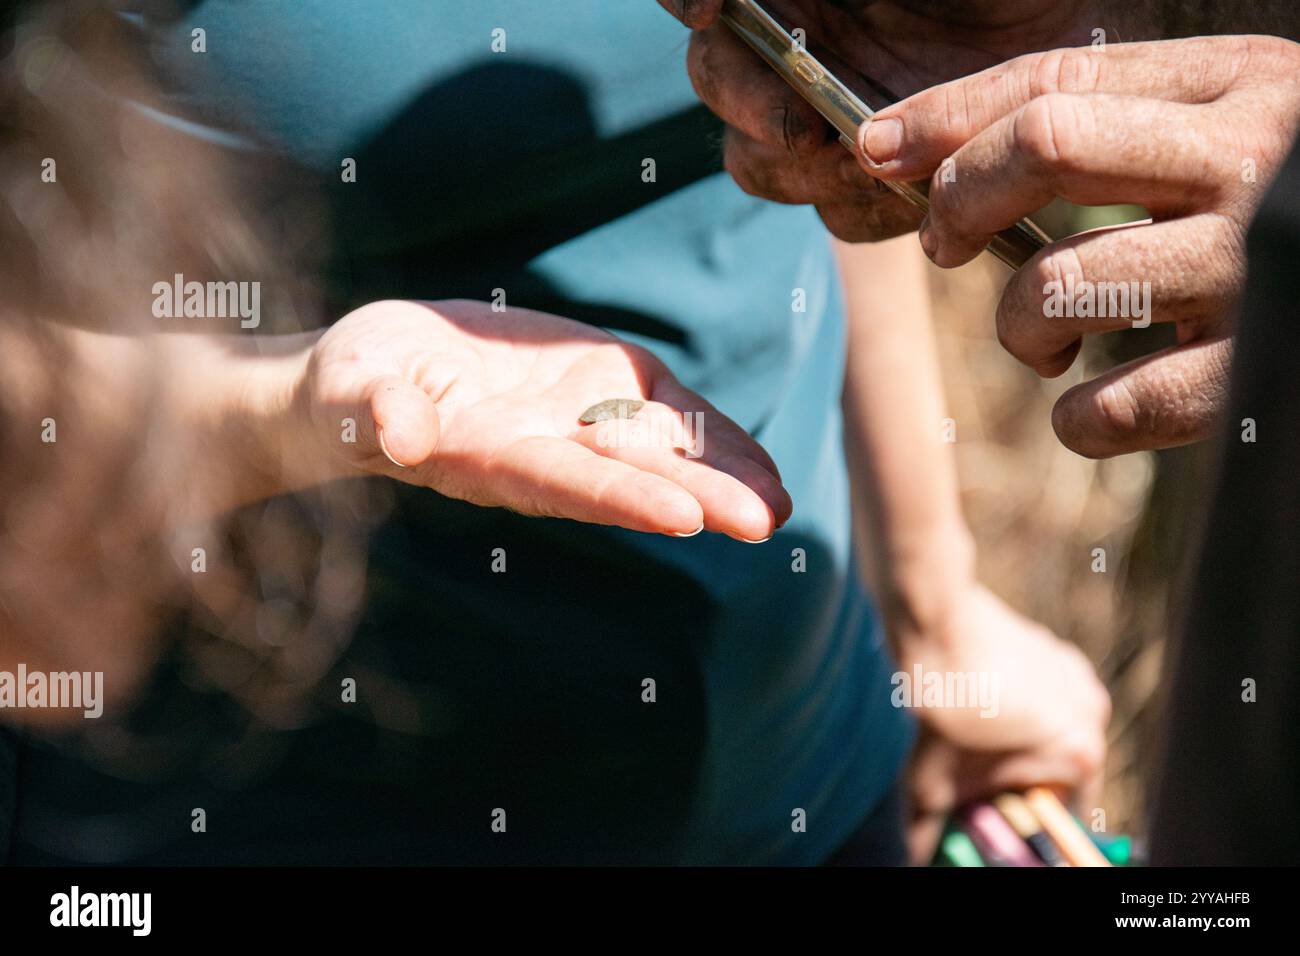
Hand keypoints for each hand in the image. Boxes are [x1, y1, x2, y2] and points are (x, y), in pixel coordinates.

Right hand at [292, 299, 790, 538]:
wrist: (383, 371)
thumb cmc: (349, 387)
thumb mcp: (350, 389)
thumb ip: (373, 410)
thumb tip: (394, 431)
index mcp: (489, 456)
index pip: (563, 480)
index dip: (620, 496)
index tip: (683, 516)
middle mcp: (546, 451)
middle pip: (630, 478)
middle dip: (698, 498)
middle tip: (766, 523)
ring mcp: (576, 424)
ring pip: (660, 453)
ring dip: (722, 479)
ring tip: (780, 505)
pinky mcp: (596, 389)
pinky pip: (663, 417)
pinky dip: (712, 439)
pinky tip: (760, 467)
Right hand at [655, 0, 1115, 239]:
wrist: (1131, 21)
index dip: (696, 3)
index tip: (719, 7)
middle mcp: (813, 44)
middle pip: (719, 84)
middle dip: (748, 102)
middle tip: (799, 120)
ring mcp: (850, 115)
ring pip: (768, 164)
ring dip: (800, 168)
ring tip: (863, 160)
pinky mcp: (902, 179)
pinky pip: (848, 214)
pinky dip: (868, 211)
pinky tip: (915, 196)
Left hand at [863, 36, 1299, 455]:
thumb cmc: (1281, 201)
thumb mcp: (1215, 124)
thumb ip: (1096, 119)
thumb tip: (898, 145)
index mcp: (1236, 85)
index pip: (1053, 83)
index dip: (945, 120)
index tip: (876, 149)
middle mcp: (1248, 163)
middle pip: (1044, 149)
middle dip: (959, 199)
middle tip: (944, 243)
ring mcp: (1252, 270)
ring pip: (1058, 285)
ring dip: (1017, 325)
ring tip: (1044, 340)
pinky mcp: (1254, 373)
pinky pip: (1112, 406)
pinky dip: (1075, 419)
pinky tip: (1091, 404)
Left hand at [895, 582, 1109, 862]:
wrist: (928, 615)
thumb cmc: (938, 699)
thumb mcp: (931, 778)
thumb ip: (931, 827)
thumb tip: (913, 854)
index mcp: (1080, 753)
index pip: (1061, 812)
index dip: (1019, 821)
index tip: (986, 821)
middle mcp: (1092, 712)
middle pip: (1054, 767)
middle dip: (1012, 779)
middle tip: (966, 781)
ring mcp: (1075, 674)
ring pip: (1044, 728)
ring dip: (1010, 740)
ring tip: (962, 739)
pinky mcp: (1051, 647)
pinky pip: (1036, 694)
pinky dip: (1009, 704)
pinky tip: (968, 701)